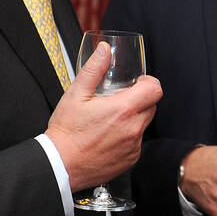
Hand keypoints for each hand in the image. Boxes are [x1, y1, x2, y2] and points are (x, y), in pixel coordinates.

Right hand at [46, 41, 162, 190]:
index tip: (138, 83)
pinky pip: (137, 141)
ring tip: (111, 119)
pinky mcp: (131, 159)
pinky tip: (109, 135)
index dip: (149, 83)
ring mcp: (133, 146)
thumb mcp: (76, 94)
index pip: (155, 90)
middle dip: (140, 100)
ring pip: (144, 124)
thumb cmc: (66, 131)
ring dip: (134, 118)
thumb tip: (104, 50)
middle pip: (151, 106)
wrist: (61, 165)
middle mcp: (133, 129)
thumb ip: (94, 69)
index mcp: (123, 110)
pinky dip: (128, 136)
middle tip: (119, 100)